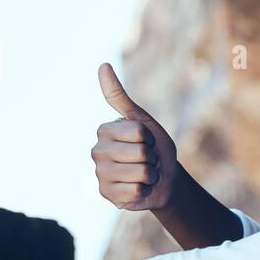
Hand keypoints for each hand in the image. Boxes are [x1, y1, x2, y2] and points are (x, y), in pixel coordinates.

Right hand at [92, 62, 178, 211]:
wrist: (163, 179)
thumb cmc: (153, 147)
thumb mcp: (142, 120)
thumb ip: (120, 97)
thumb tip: (102, 65)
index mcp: (104, 131)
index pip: (139, 132)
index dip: (151, 138)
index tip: (147, 141)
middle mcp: (97, 152)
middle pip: (141, 153)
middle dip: (152, 158)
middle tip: (147, 160)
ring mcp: (100, 175)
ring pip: (140, 173)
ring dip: (151, 175)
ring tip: (144, 174)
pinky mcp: (107, 195)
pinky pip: (136, 191)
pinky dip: (145, 190)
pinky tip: (139, 188)